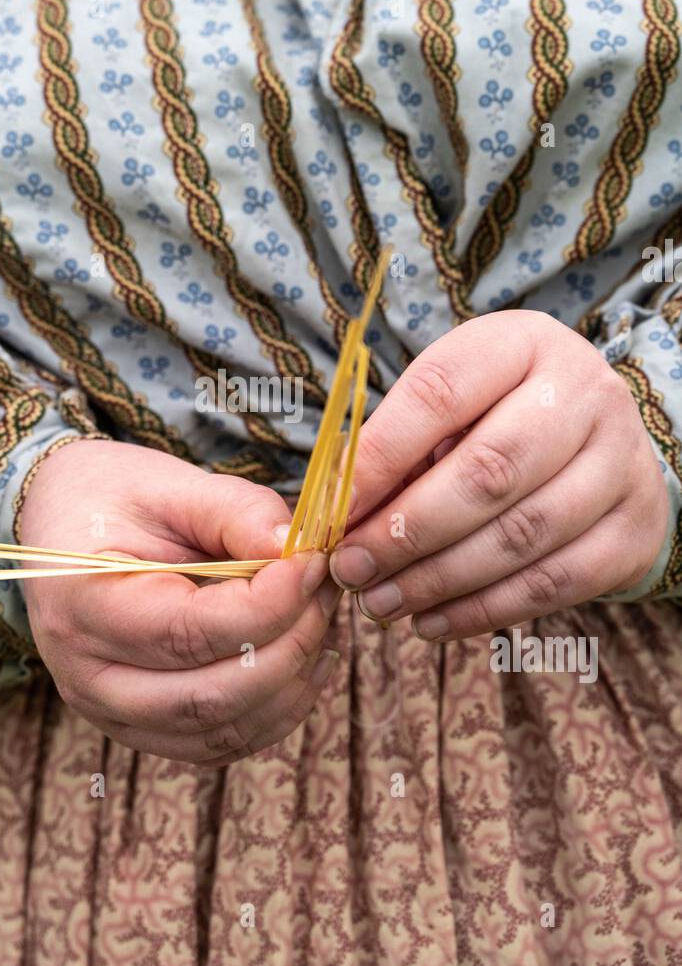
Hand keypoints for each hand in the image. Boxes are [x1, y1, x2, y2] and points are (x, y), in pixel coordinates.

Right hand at [19, 440, 340, 763]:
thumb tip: (299, 553)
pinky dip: (276, 710)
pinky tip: (303, 659)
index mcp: (83, 604)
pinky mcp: (140, 729)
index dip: (268, 606)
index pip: (188, 632)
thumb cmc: (115, 498)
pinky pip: (220, 744)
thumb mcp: (171, 484)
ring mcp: (109, 714)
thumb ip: (237, 512)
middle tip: (325, 589)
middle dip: (289, 644)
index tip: (312, 564)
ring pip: (222, 730)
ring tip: (319, 618)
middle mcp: (86, 676)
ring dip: (291, 682)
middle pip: (210, 696)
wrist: (61, 525)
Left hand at [330, 311, 668, 639]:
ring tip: (381, 602)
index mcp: (522, 343)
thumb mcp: (453, 408)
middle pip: (488, 471)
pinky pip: (555, 584)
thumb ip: (398, 450)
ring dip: (438, 579)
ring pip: (522, 535)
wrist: (603, 446)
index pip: (440, 393)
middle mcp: (584, 393)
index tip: (331, 511)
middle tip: (353, 569)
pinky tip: (432, 622)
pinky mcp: (634, 529)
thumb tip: (335, 516)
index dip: (379, 458)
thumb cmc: (499, 420)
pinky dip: (484, 611)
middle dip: (407, 531)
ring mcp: (621, 462)